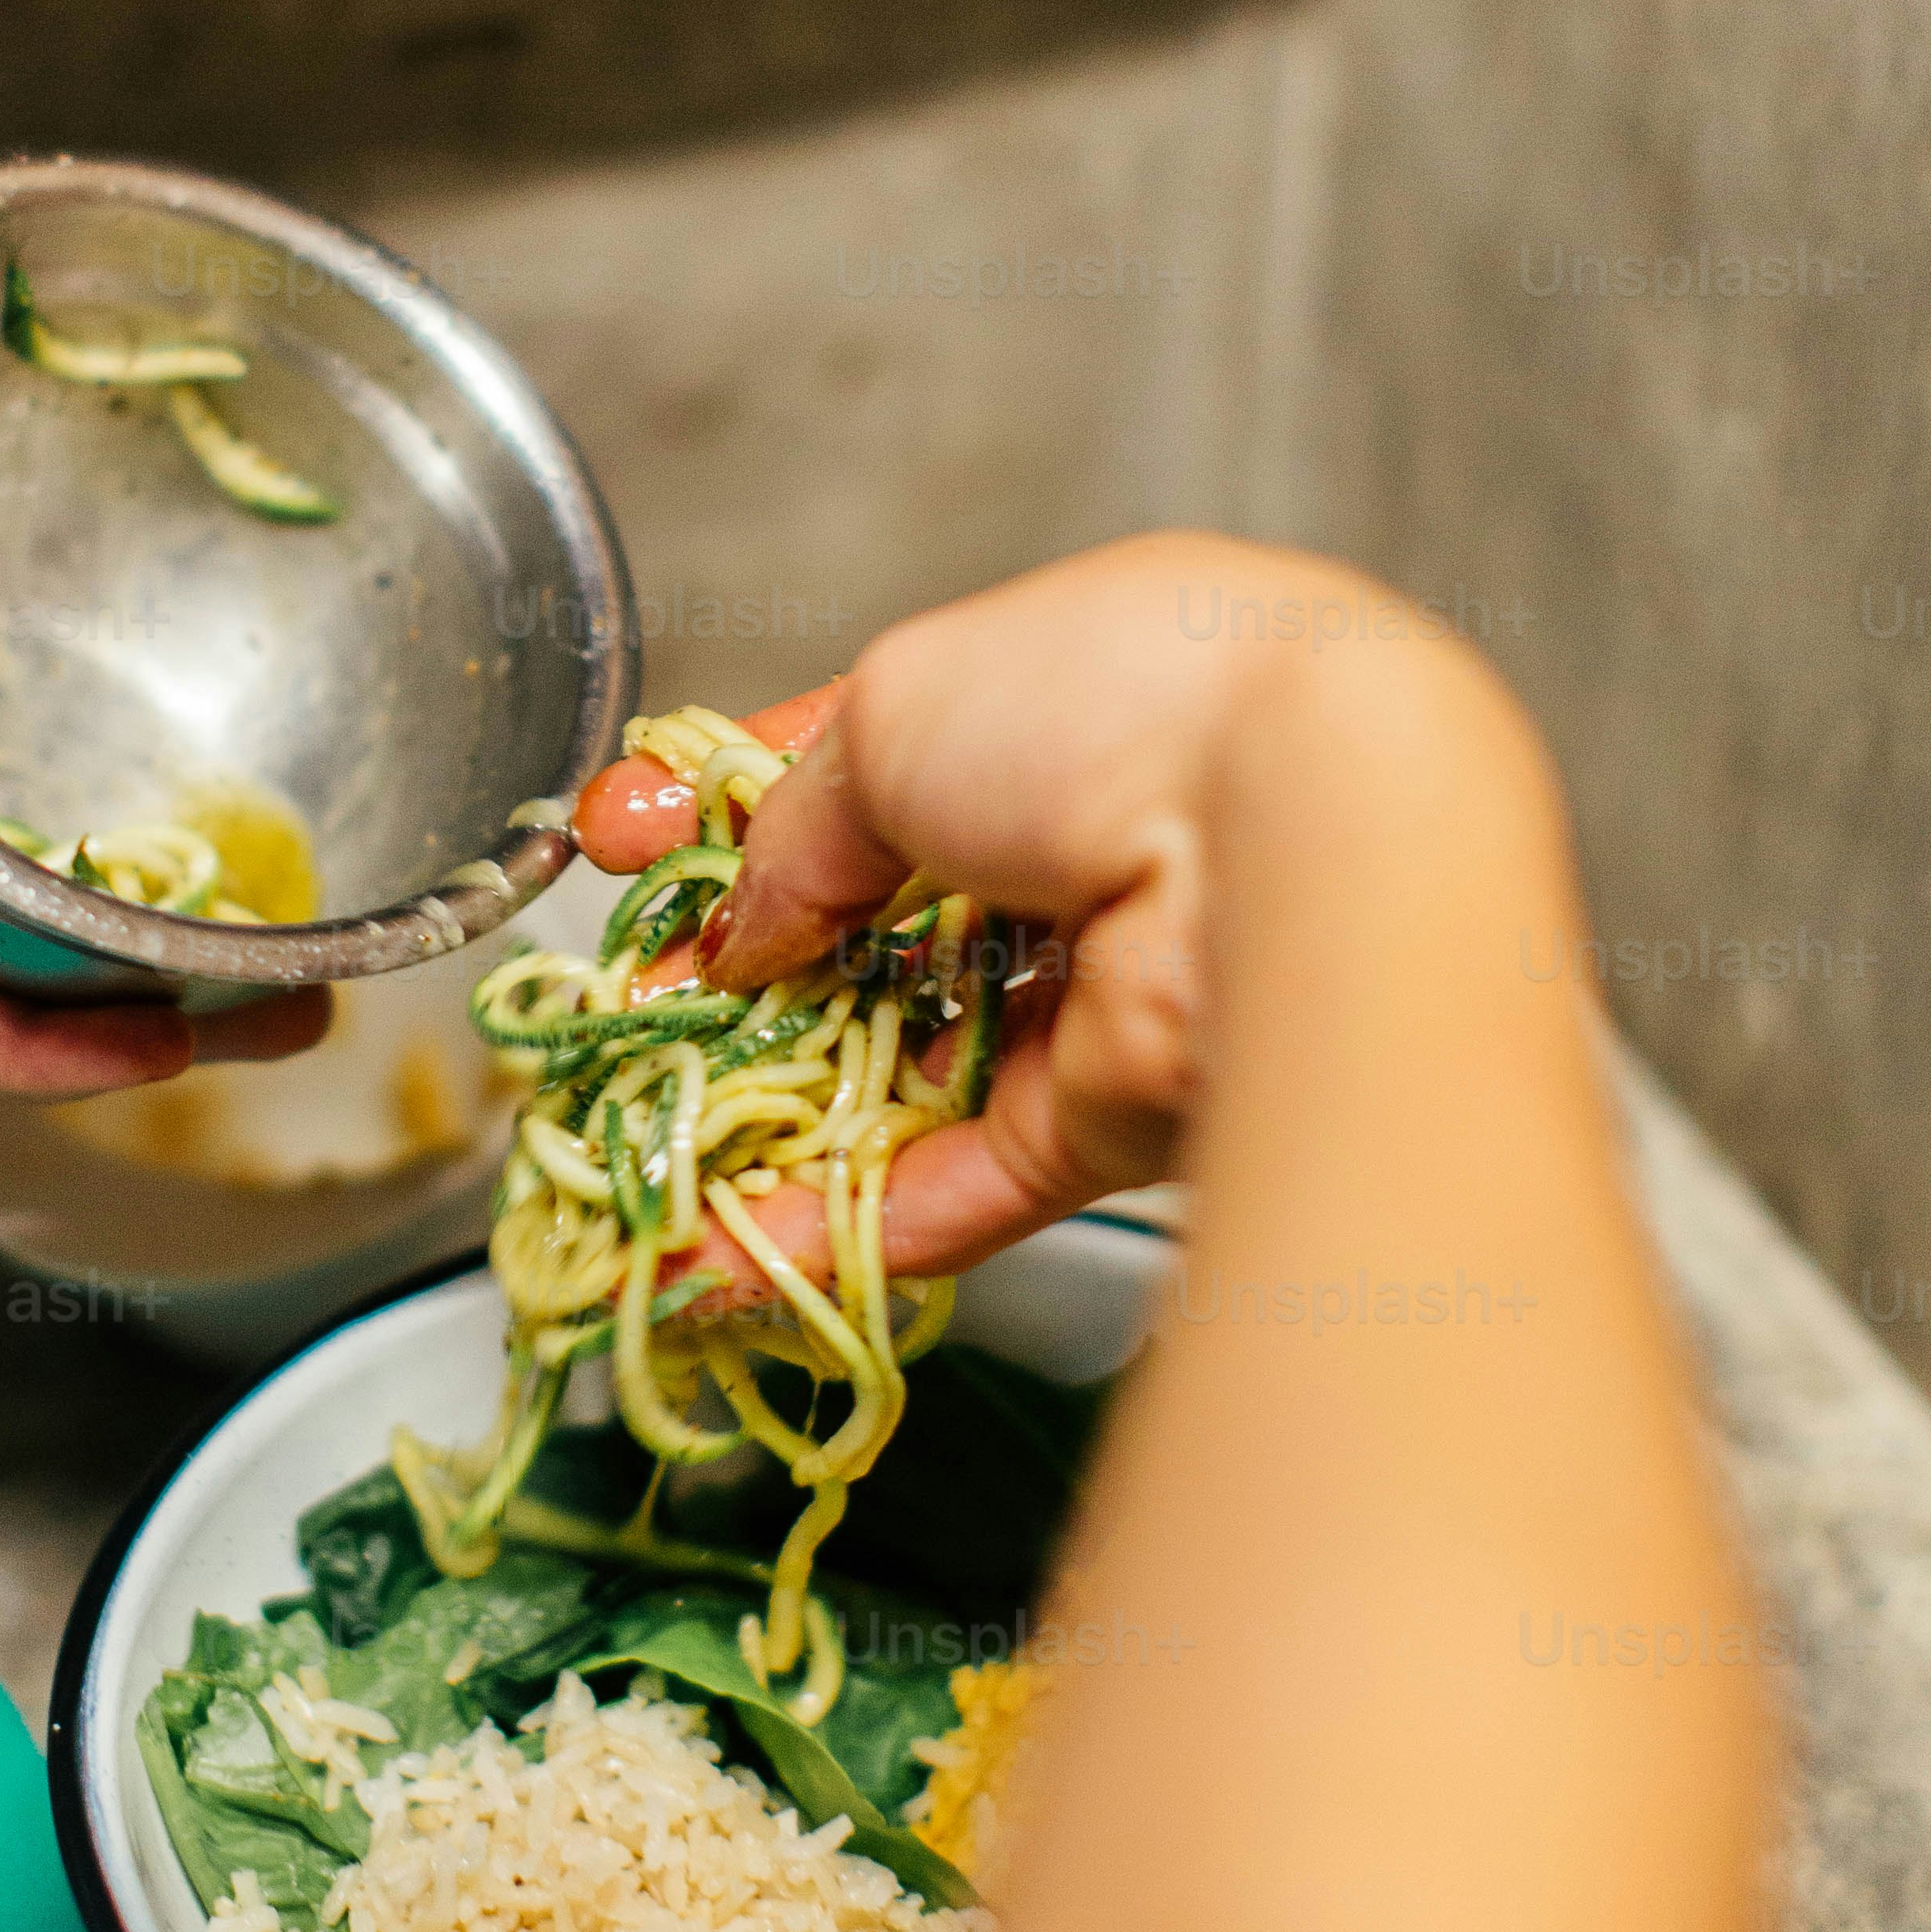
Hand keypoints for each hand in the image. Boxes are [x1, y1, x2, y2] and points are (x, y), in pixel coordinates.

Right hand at [629, 540, 1482, 1289]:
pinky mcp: (1123, 1119)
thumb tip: (743, 927)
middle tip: (629, 1003)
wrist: (1304, 841)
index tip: (626, 840)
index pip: (865, 754)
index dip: (732, 801)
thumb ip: (796, 823)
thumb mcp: (897, 711)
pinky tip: (731, 1243)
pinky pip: (963, 1176)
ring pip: (914, 1060)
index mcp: (1066, 688)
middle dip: (743, 967)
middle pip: (881, 921)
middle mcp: (1097, 831)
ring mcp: (1110, 980)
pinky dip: (848, 1216)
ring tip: (650, 1132)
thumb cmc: (1120, 709)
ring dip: (780, 1102)